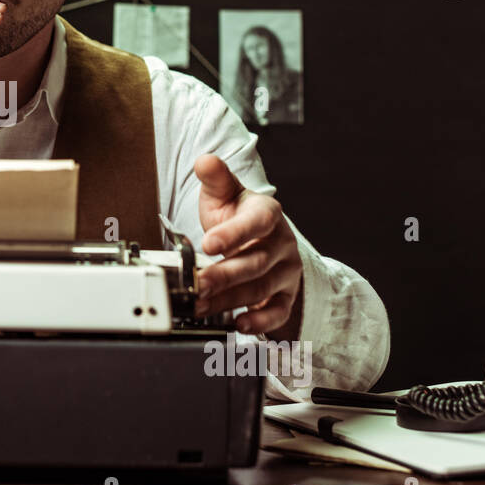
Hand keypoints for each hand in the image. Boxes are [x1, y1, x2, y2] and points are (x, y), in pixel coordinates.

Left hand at [192, 154, 302, 335]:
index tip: (207, 243)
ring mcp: (285, 271)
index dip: (233, 234)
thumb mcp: (224, 193)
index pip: (255, 223)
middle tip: (198, 282)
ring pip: (260, 289)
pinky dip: (260, 321)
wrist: (258, 237)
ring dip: (230, 299)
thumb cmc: (238, 215)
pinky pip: (277, 312)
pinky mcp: (285, 295)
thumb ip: (215, 178)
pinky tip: (239, 323)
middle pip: (255, 262)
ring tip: (202, 303)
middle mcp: (280, 243)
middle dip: (224, 275)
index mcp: (267, 214)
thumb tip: (205, 161)